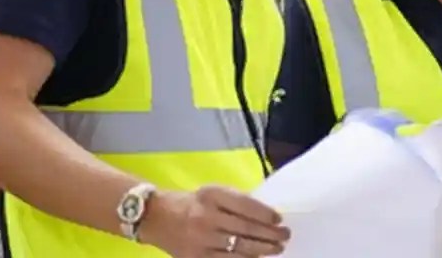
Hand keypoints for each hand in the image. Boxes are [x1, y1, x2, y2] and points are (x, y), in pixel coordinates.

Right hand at [138, 185, 289, 256]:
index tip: (279, 219)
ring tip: (277, 248)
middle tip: (285, 236)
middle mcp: (206, 217)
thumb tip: (266, 215)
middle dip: (269, 234)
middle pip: (245, 228)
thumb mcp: (213, 192)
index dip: (266, 214)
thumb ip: (236, 201)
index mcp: (212, 196)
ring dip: (262, 249)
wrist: (156, 217)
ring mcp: (200, 240)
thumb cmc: (191, 203)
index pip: (246, 205)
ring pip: (238, 247)